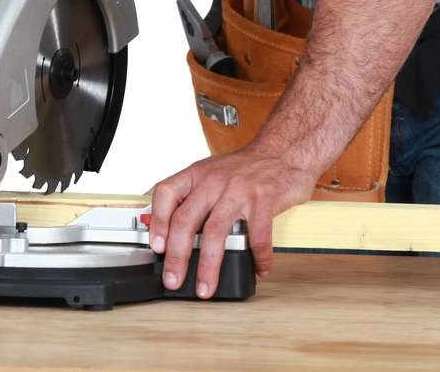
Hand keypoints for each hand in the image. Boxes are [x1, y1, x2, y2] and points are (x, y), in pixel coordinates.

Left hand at [147, 146, 317, 298]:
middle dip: (177, 256)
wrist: (283, 151)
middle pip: (186, 220)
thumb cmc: (245, 168)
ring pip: (216, 232)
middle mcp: (215, 180)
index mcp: (197, 174)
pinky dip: (257, 257)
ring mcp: (240, 190)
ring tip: (206, 287)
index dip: (158, 221)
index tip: (156, 246)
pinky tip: (258, 267)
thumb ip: (190, 196)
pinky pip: (257, 235)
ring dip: (209, 266)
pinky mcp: (264, 199)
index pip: (166, 193)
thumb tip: (163, 227)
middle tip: (173, 279)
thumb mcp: (211, 172)